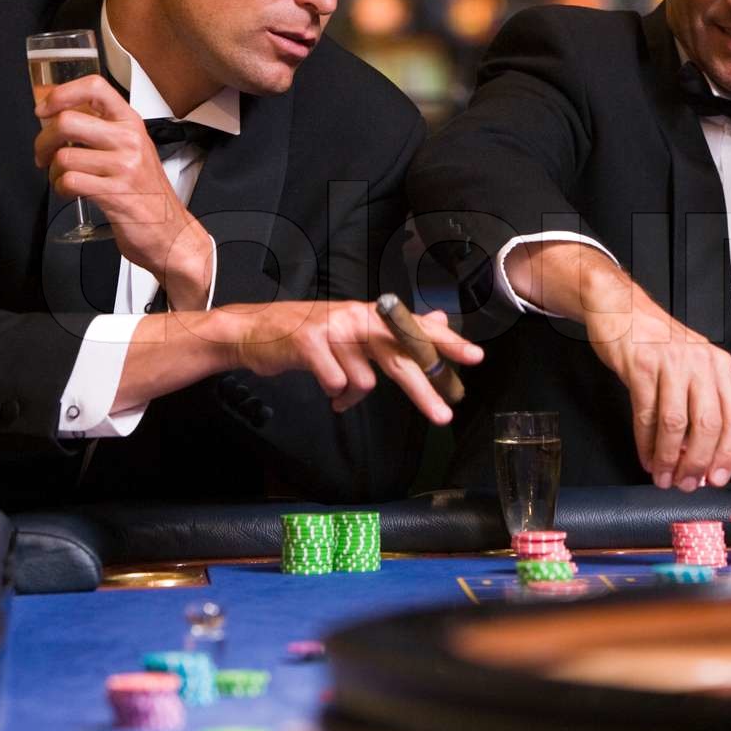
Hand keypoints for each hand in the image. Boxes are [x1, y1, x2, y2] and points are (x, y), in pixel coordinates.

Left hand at [35, 76, 213, 307]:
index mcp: (132, 124)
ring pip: (64, 156)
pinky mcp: (115, 194)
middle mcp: (129, 141)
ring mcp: (124, 167)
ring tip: (64, 178)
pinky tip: (70, 192)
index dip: (61, 94)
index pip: (95, 87)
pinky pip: (69, 181)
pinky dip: (61, 188)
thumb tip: (58, 116)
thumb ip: (104, 130)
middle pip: (67, 121)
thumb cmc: (146, 192)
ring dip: (53, 171)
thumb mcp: (133, 151)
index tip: (45, 109)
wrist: (171, 232)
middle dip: (43, 141)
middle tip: (44, 154)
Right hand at [226, 301, 482, 420]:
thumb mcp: (355, 327)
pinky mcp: (309, 343)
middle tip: (443, 416)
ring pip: (364, 379)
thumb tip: (436, 320)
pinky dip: (333, 394)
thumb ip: (396, 329)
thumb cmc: (312, 335)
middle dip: (424, 390)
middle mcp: (357, 316)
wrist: (254, 333)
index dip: (448, 342)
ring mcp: (333, 328)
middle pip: (400, 357)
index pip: (417, 328)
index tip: (476, 357)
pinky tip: (325, 387)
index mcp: (373, 315)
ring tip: (338, 389)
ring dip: (352, 393)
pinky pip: (336, 383)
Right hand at [587, 285, 730, 491]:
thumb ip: (702, 402)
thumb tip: (705, 454)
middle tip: (689, 484)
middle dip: (699, 463)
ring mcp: (671, 363)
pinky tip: (647, 458)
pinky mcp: (641, 366)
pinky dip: (646, 443)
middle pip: (709, 424)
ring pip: (676, 424)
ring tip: (665, 477)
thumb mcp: (691, 365)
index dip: (728, 453)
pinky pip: (646, 415)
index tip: (718, 478)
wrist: (621, 309)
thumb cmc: (657, 341)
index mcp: (719, 364)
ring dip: (670, 458)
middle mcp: (700, 362)